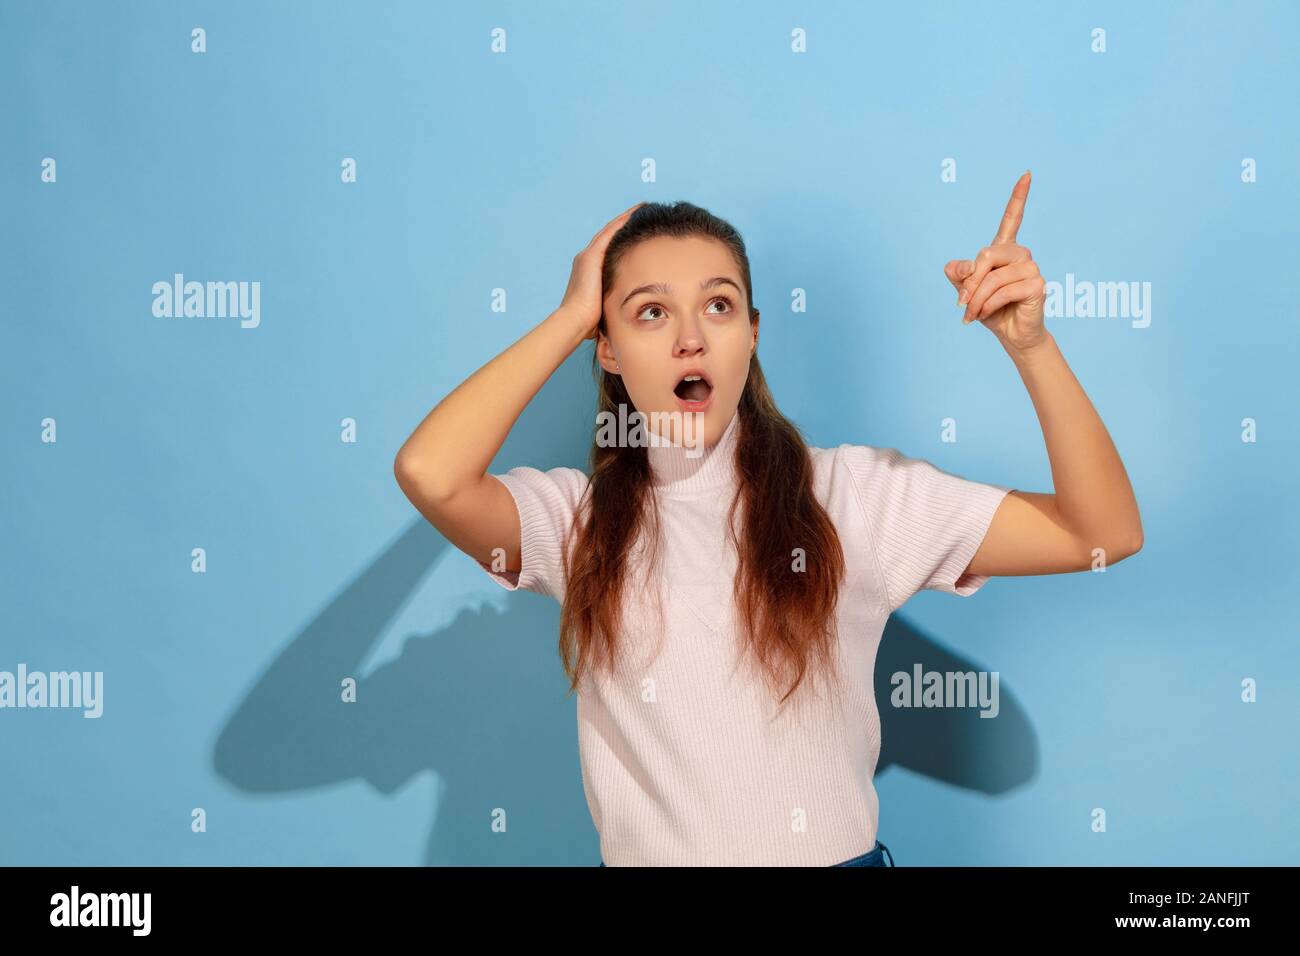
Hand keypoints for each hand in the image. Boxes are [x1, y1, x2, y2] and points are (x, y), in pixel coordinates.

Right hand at [559, 202, 646, 340]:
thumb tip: (626, 310)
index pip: (608, 248)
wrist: (574, 320)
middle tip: (641, 212)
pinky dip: (621, 223)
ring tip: (641, 208)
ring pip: (609, 231)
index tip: (635, 230)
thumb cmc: (588, 322)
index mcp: (588, 270)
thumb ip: (612, 301)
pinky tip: (633, 215)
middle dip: (624, 223)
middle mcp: (586, 259)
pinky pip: (608, 234)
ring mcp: (587, 256)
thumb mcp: (603, 306)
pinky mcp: (590, 257)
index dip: (621, 237)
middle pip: (608, 236)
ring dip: (625, 218)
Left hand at [943, 171, 1047, 353]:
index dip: (1019, 197)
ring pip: (994, 277)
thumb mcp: (967, 290)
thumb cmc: (989, 309)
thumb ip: (960, 274)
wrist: (1010, 334)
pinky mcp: (1038, 285)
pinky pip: (1004, 291)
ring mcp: (1032, 268)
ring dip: (976, 299)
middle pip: (988, 254)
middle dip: (970, 281)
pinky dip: (988, 305)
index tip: (1027, 174)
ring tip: (972, 314)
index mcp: (1004, 250)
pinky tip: (986, 314)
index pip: (1012, 218)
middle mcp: (1021, 255)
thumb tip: (963, 265)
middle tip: (962, 303)